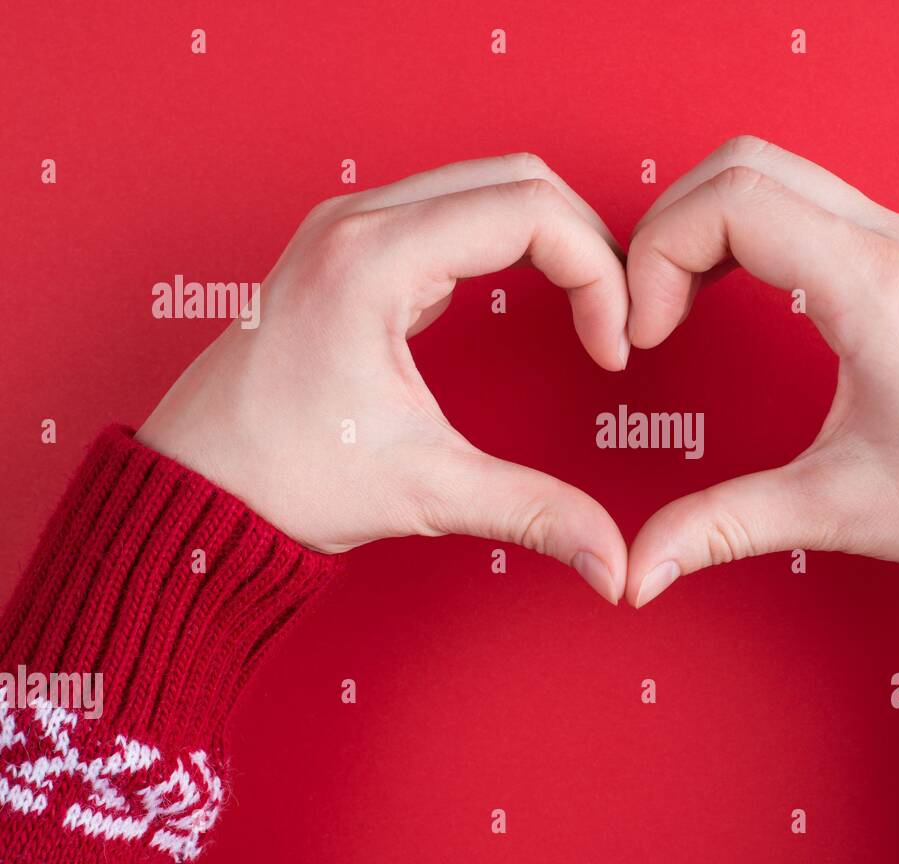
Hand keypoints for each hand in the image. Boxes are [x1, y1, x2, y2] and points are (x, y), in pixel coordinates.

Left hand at [136, 154, 629, 602]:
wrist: (196, 485)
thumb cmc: (283, 477)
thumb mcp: (425, 491)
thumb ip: (534, 514)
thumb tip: (615, 564)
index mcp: (374, 258)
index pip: (531, 212)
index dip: (598, 276)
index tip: (611, 351)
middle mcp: (359, 220)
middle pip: (519, 178)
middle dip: (586, 242)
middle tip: (614, 319)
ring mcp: (350, 226)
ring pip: (486, 182)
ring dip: (550, 234)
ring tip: (587, 305)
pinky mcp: (350, 247)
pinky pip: (451, 207)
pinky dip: (508, 239)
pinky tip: (528, 297)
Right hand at [624, 136, 898, 606]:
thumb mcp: (833, 509)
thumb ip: (722, 528)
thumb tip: (640, 572)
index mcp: (874, 288)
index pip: (732, 202)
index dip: (658, 256)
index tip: (647, 335)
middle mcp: (894, 242)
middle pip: (744, 165)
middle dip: (670, 227)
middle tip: (651, 313)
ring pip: (775, 171)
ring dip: (707, 223)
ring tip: (678, 306)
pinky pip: (808, 198)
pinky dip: (748, 228)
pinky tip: (730, 294)